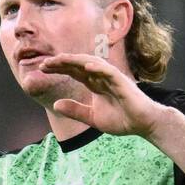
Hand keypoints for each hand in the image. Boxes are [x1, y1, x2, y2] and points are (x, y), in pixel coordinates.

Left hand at [38, 54, 163, 136]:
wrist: (142, 125)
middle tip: (45, 63)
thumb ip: (75, 111)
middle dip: (62, 62)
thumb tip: (55, 105)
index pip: (74, 71)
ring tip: (60, 60)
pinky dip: (98, 68)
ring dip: (75, 60)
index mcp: (94, 84)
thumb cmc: (121, 119)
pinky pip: (109, 72)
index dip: (59, 68)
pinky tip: (85, 66)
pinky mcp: (122, 82)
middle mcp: (102, 77)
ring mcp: (112, 78)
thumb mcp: (92, 117)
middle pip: (79, 65)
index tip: (42, 68)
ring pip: (91, 63)